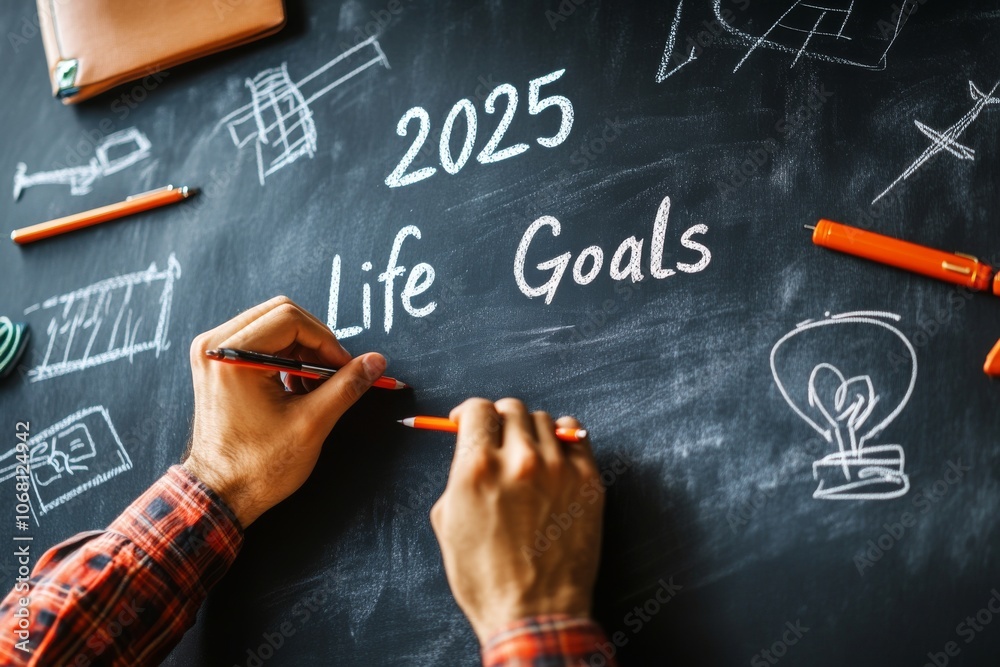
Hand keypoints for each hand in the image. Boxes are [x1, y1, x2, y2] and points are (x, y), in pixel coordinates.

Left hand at [182, 296, 386, 527]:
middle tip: (333, 373)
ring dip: (302, 349)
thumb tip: (375, 362)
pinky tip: (297, 386)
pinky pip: (259, 341)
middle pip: (280, 314)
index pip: (290, 318)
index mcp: (232, 356)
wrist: (221, 493)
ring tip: (315, 385)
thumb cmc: (257, 466)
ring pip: (272, 325)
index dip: (326, 341)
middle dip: (315, 342)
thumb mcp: (311, 424)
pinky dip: (285, 356)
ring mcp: (213, 353)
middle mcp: (215, 345)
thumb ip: (346, 386)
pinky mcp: (218, 364)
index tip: (345, 367)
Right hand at [430, 398, 603, 643]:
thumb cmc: (486, 577)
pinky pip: (577, 435)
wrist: (535, 614)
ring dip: (531, 430)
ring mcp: (558, 469)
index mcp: (477, 469)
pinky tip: (555, 455)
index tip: (470, 421)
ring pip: (545, 419)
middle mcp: (519, 460)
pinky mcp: (588, 481)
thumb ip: (458, 475)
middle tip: (499, 438)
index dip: (470, 412)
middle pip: (511, 408)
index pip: (477, 409)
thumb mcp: (449, 522)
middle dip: (500, 419)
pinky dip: (564, 438)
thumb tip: (469, 446)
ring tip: (528, 453)